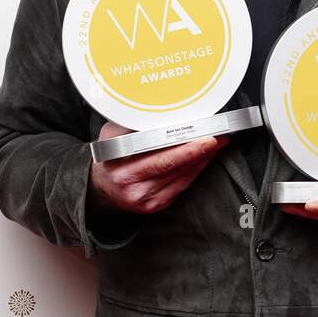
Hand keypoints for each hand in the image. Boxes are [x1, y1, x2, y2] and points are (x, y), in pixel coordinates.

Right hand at [87, 120, 229, 215]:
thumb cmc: (110, 156)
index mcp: (119, 164)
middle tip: (217, 137)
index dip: (181, 145)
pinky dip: (195, 170)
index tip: (200, 134)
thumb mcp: (111, 135)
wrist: (100, 189)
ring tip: (216, 143)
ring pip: (181, 176)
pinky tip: (204, 158)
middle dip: (198, 150)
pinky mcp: (155, 205)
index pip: (155, 154)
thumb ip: (131, 124)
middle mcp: (131, 184)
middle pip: (172, 166)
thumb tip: (159, 110)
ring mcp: (144, 198)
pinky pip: (182, 186)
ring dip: (202, 159)